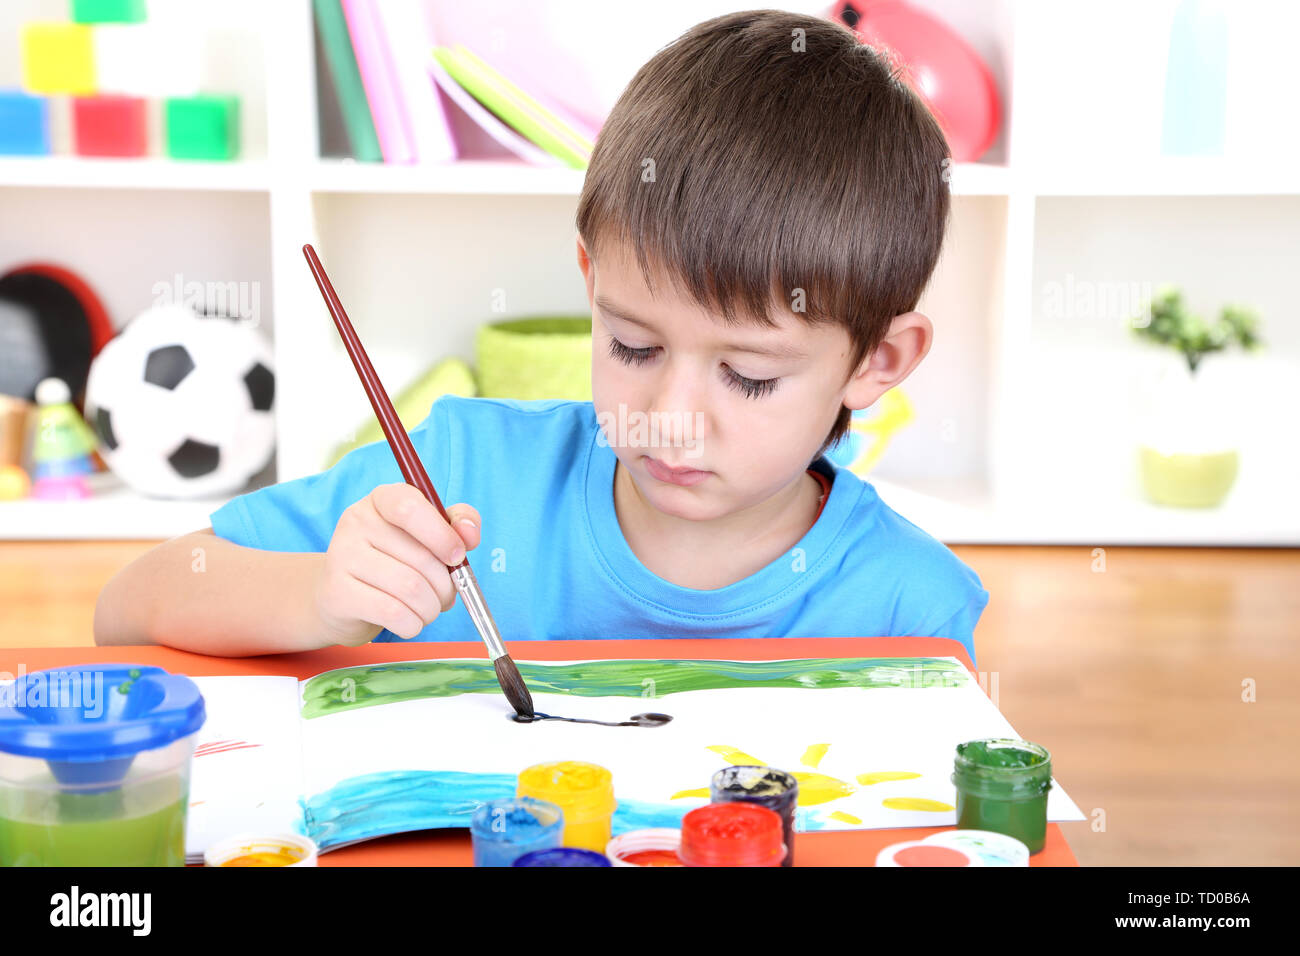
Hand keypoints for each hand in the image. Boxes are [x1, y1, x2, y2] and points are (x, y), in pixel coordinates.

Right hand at [312, 482, 480, 645]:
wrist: (343, 596)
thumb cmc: (394, 560)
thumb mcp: (426, 533)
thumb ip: (456, 524)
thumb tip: (469, 534)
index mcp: (382, 499)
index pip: (410, 507)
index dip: (442, 535)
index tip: (457, 556)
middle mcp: (357, 521)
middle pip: (421, 558)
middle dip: (446, 585)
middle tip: (446, 595)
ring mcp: (343, 556)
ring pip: (410, 589)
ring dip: (431, 608)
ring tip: (428, 609)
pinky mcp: (339, 593)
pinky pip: (393, 613)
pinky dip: (413, 624)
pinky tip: (410, 622)